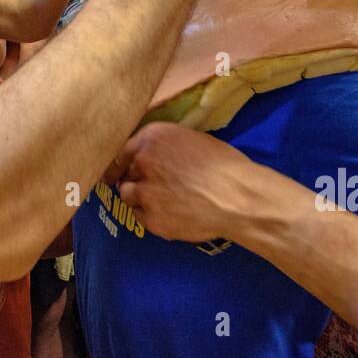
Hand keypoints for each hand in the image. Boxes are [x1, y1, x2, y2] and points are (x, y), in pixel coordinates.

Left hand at [115, 122, 255, 242]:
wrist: (237, 198)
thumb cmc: (224, 165)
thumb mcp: (192, 140)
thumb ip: (164, 146)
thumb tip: (154, 155)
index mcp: (152, 137)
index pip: (121, 150)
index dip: (120, 162)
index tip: (119, 169)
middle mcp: (142, 162)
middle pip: (123, 173)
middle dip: (134, 179)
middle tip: (151, 185)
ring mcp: (144, 193)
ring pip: (127, 195)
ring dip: (138, 197)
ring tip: (159, 200)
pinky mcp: (151, 220)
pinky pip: (139, 217)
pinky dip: (149, 215)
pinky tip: (168, 213)